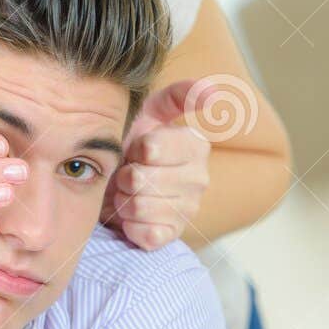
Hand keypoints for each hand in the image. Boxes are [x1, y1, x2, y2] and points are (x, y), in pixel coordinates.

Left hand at [101, 79, 213, 250]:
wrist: (116, 181)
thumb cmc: (132, 142)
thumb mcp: (150, 111)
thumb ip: (180, 95)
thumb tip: (213, 92)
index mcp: (197, 146)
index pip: (151, 149)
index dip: (133, 149)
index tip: (136, 148)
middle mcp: (200, 179)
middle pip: (140, 180)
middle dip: (123, 176)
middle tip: (127, 172)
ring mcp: (189, 210)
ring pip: (139, 207)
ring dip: (123, 200)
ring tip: (127, 191)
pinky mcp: (173, 235)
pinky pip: (145, 234)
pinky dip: (130, 226)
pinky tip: (132, 215)